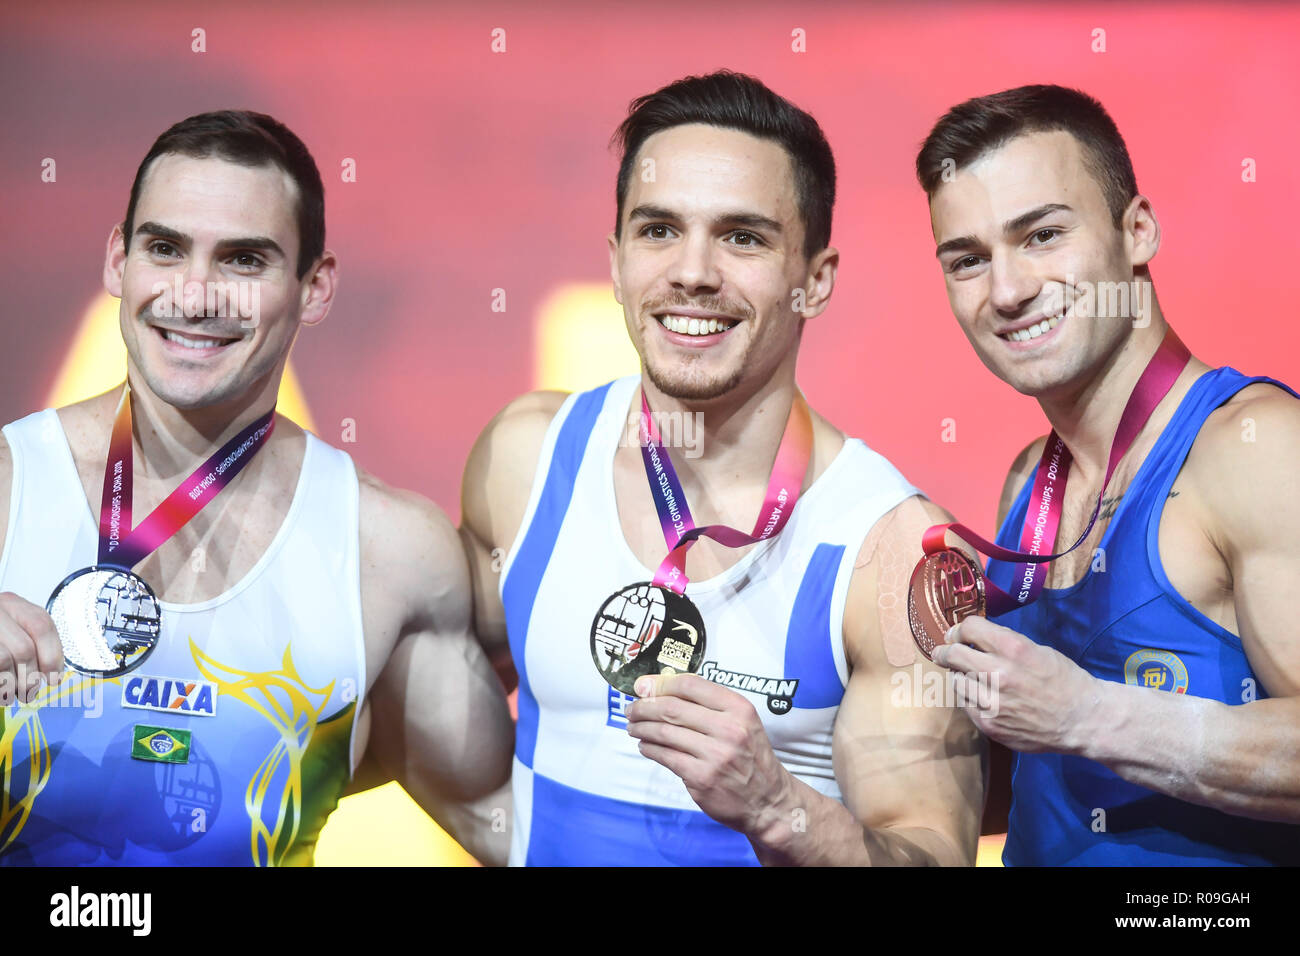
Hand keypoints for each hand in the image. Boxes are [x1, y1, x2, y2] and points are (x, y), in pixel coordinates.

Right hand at [0, 591, 63, 705]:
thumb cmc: (0, 639)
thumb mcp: (16, 631)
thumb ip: (36, 645)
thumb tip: (54, 675)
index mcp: (12, 604)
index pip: (41, 626)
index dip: (52, 656)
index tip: (53, 678)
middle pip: (24, 648)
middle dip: (30, 676)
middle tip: (30, 692)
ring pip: (3, 660)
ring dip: (12, 684)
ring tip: (13, 694)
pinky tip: (1, 693)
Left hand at [626, 672, 792, 835]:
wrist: (769, 800)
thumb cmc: (749, 756)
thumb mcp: (742, 721)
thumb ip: (709, 705)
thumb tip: (660, 689)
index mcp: (738, 708)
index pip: (690, 685)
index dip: (660, 683)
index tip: (642, 686)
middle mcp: (729, 729)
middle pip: (672, 708)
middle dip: (644, 706)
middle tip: (630, 709)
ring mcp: (715, 755)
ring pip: (664, 732)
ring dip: (641, 728)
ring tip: (633, 727)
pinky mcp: (702, 778)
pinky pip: (666, 757)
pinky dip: (649, 748)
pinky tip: (645, 745)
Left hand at [930, 615, 1103, 754]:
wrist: (1082, 720)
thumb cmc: (1063, 680)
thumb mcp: (1037, 650)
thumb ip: (1004, 644)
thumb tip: (973, 639)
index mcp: (1013, 649)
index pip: (968, 628)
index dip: (960, 629)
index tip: (956, 634)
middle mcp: (998, 673)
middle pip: (953, 654)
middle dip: (945, 651)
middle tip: (944, 652)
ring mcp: (992, 702)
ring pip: (956, 681)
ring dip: (960, 676)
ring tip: (971, 677)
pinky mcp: (989, 724)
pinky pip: (966, 705)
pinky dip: (971, 698)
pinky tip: (983, 697)